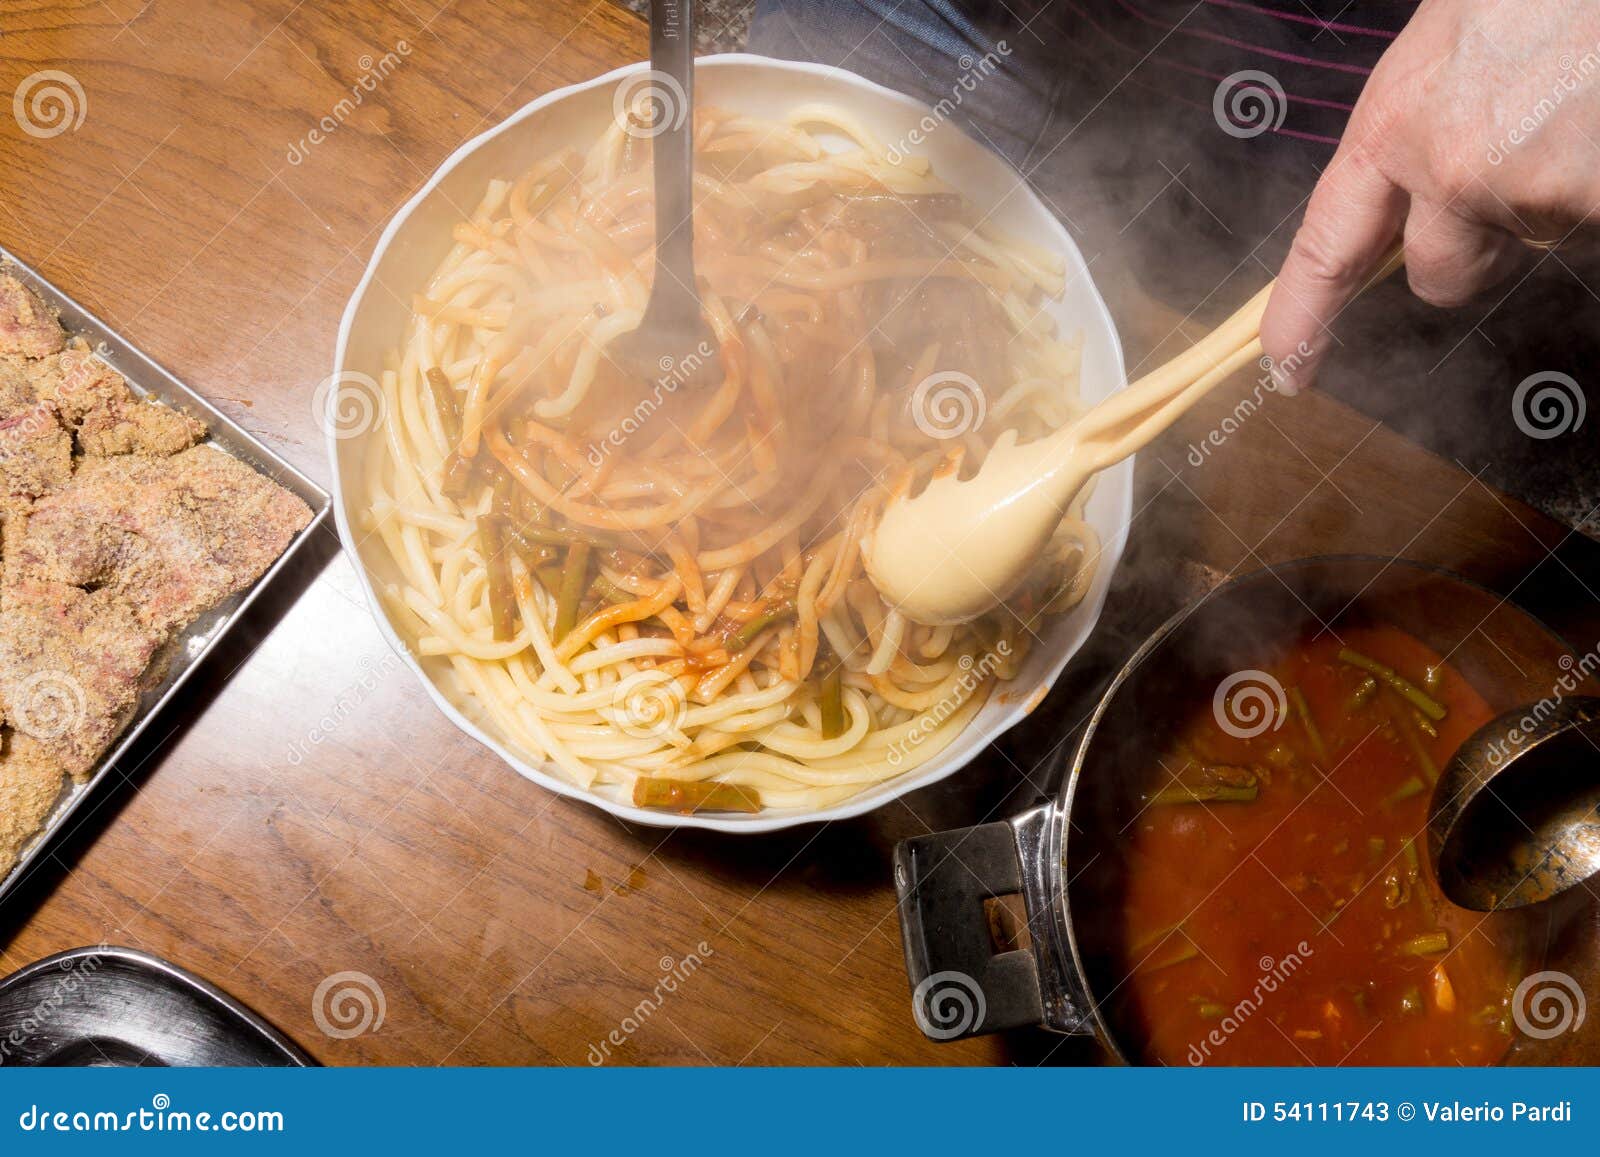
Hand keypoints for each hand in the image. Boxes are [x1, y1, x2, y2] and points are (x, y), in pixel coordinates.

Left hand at [1261, 0, 1599, 391]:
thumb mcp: (1447, 46)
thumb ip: (1418, 127)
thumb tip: (1415, 181)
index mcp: (1393, 126)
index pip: (1325, 249)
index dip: (1301, 317)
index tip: (1286, 369)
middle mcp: (1449, 170)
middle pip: (1444, 277)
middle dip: (1476, 248)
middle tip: (1523, 162)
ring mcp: (1527, 190)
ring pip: (1536, 238)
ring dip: (1557, 195)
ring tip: (1578, 106)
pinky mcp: (1594, 200)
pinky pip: (1591, 223)